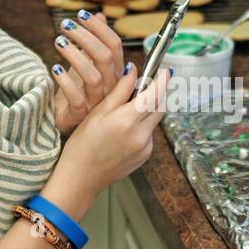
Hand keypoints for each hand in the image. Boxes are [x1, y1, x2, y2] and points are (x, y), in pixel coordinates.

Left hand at [50, 10, 125, 136]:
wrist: (65, 121)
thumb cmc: (77, 90)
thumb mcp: (85, 62)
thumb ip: (93, 41)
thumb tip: (99, 15)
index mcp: (113, 72)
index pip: (115, 45)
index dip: (99, 28)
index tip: (81, 14)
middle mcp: (110, 87)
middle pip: (105, 57)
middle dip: (85, 37)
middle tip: (65, 26)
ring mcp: (97, 102)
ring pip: (94, 77)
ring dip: (75, 56)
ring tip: (58, 42)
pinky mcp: (81, 114)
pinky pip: (77, 98)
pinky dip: (66, 81)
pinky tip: (55, 69)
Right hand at [53, 63, 170, 197]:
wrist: (81, 177)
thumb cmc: (83, 144)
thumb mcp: (98, 112)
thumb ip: (119, 91)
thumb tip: (133, 71)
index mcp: (126, 121)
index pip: (153, 95)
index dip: (162, 81)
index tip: (167, 71)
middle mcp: (140, 135)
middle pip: (159, 108)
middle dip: (157, 95)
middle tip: (146, 86)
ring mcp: (145, 148)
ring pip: (154, 121)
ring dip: (148, 111)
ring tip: (127, 111)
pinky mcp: (145, 156)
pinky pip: (149, 134)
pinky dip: (142, 126)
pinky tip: (125, 130)